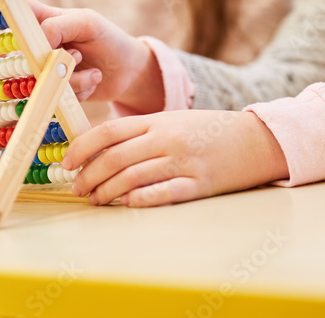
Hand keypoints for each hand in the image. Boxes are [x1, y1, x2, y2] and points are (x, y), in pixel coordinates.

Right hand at [28, 0, 164, 113]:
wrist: (128, 71)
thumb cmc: (107, 39)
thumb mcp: (87, 23)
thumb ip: (57, 26)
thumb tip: (33, 46)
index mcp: (39, 18)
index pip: (8, 11)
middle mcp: (34, 43)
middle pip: (21, 56)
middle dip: (55, 62)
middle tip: (78, 55)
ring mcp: (41, 68)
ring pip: (39, 80)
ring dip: (73, 80)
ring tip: (92, 72)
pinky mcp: (50, 90)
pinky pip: (53, 96)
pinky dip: (77, 93)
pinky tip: (90, 82)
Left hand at [61, 110, 287, 206]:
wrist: (256, 140)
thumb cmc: (209, 132)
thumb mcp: (174, 121)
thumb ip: (141, 132)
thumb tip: (101, 149)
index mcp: (158, 120)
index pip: (109, 131)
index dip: (82, 148)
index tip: (68, 162)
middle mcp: (167, 139)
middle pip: (115, 158)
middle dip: (89, 176)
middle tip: (77, 189)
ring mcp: (184, 161)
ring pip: (133, 178)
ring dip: (108, 192)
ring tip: (96, 201)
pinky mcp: (199, 184)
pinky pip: (163, 194)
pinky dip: (140, 200)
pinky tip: (125, 205)